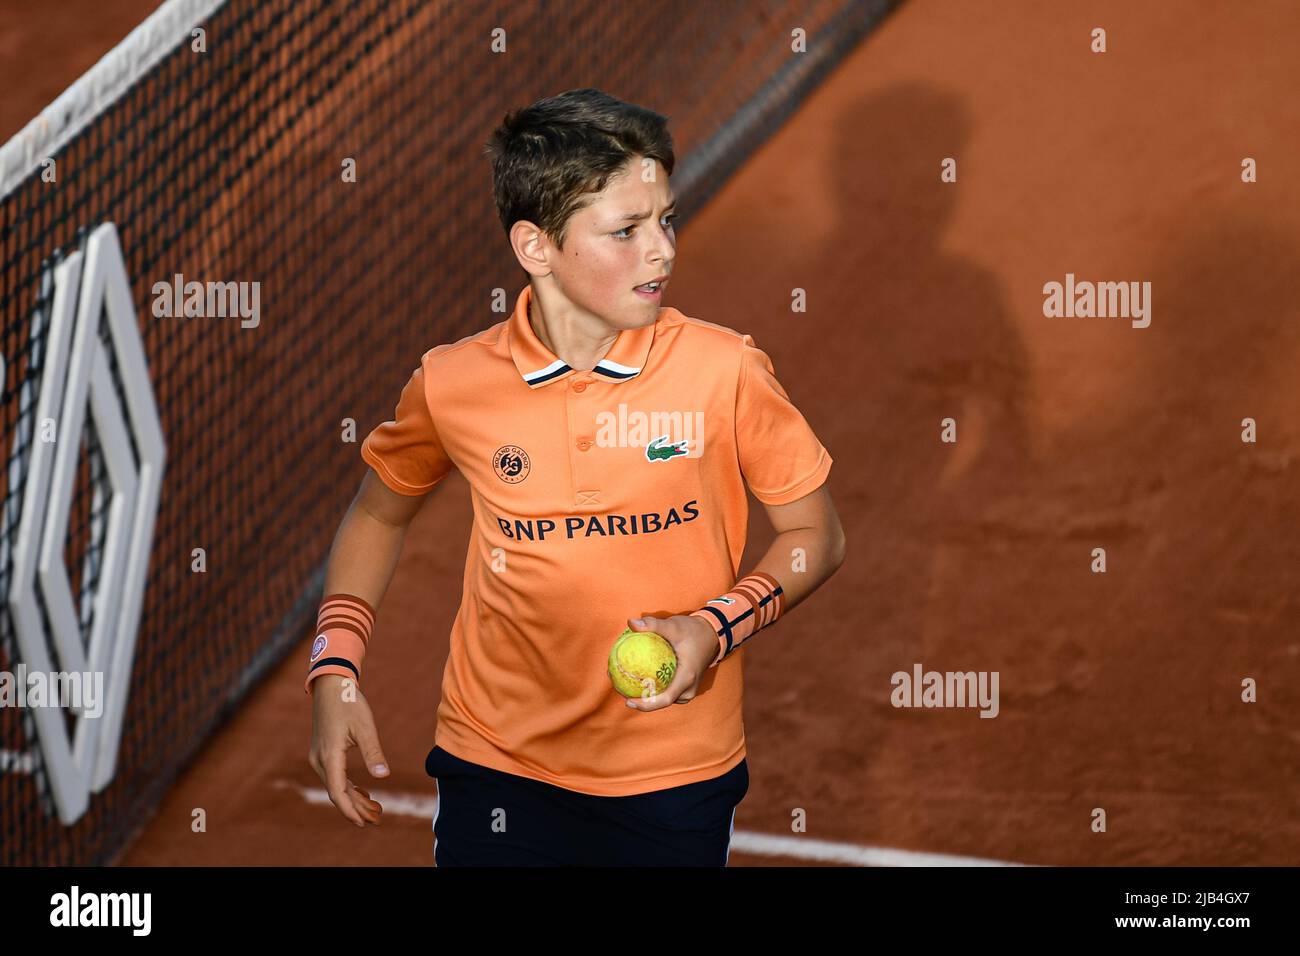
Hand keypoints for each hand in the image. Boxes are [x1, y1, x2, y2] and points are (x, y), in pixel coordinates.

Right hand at [307, 674, 388, 827]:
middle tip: (374, 820)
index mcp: (329, 756)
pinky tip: (361, 792)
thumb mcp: (365, 727)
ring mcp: (318, 756)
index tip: (362, 823)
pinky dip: (346, 786)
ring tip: (372, 809)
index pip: (337, 792)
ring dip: (351, 798)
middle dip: (354, 808)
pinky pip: (333, 776)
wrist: (331, 685)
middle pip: (336, 792)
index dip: (350, 810)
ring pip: (334, 785)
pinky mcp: (321, 752)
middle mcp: (319, 759)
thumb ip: (373, 752)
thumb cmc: (349, 703)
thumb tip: (383, 777)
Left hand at [622, 614, 718, 711]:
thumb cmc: (693, 630)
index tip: (628, 701)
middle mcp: (688, 688)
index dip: (646, 705)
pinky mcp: (685, 686)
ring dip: (646, 695)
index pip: (665, 699)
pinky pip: (667, 691)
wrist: (712, 634)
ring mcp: (688, 689)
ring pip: (664, 697)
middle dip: (640, 699)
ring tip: (624, 684)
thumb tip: (630, 623)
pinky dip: (653, 688)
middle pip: (661, 701)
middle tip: (619, 688)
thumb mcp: (673, 625)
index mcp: (687, 678)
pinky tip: (638, 678)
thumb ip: (653, 625)